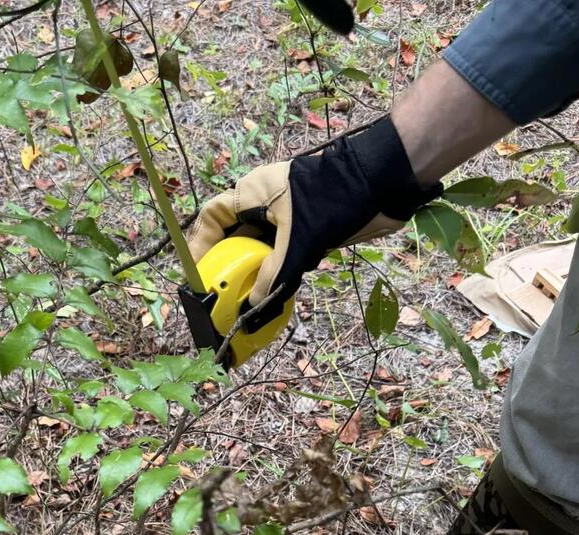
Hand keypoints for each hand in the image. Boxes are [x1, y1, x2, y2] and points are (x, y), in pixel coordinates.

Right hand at [188, 117, 441, 310]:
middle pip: (234, 236)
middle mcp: (264, 204)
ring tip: (244, 302)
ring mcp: (285, 217)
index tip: (196, 273)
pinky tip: (273, 295)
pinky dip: (276, 274)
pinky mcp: (306, 230)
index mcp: (252, 194)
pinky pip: (281, 255)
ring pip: (259, 248)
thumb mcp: (297, 241)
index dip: (201, 244)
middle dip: (227, 266)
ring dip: (253, 274)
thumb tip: (254, 307)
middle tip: (219, 296)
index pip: (214, 217)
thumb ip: (273, 275)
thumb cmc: (332, 200)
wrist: (382, 183)